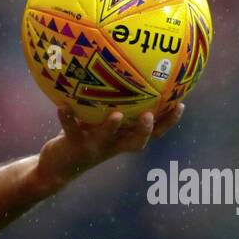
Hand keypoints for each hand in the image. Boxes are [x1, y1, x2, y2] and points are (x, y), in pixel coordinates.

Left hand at [34, 102, 184, 193]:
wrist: (58, 167)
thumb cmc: (84, 137)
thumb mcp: (99, 122)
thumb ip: (110, 105)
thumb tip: (121, 71)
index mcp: (123, 139)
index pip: (153, 133)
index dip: (168, 122)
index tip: (180, 105)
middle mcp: (113, 145)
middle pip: (136, 142)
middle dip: (145, 130)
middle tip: (150, 115)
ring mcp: (94, 147)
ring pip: (106, 139)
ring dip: (111, 127)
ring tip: (116, 115)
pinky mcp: (74, 146)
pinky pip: (71, 130)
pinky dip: (68, 119)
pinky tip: (62, 106)